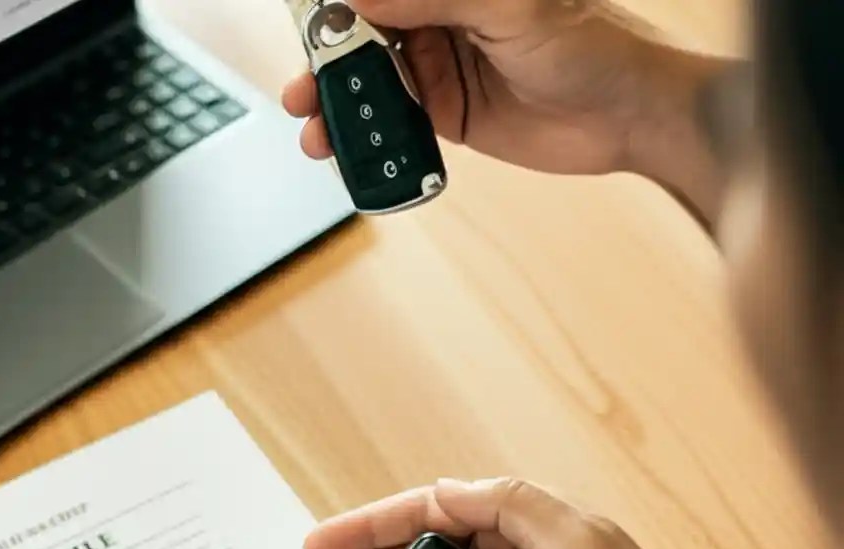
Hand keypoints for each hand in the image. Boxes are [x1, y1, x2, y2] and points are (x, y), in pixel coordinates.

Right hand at [281, 0, 688, 176]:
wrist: (630, 115)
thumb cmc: (589, 44)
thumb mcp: (510, 9)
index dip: (338, 11)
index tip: (307, 28)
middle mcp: (438, 20)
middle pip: (360, 38)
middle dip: (324, 65)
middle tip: (302, 92)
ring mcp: (439, 69)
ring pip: (368, 84)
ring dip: (335, 106)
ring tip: (314, 130)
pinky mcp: (445, 116)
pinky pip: (392, 125)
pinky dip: (364, 138)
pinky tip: (344, 150)